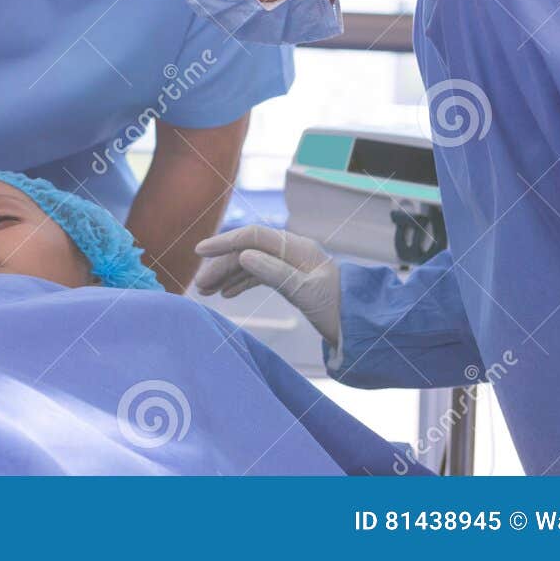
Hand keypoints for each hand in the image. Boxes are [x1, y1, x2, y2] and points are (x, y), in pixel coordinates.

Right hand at [194, 225, 341, 347]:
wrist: (360, 323)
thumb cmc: (337, 309)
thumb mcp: (306, 293)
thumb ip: (276, 273)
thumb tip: (244, 255)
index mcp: (296, 247)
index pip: (252, 237)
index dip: (224, 242)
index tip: (200, 252)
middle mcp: (291, 251)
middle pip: (247, 251)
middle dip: (220, 266)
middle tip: (199, 286)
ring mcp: (289, 263)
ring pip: (249, 263)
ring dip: (226, 276)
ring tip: (206, 292)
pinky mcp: (289, 277)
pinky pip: (258, 274)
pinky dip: (240, 283)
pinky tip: (226, 294)